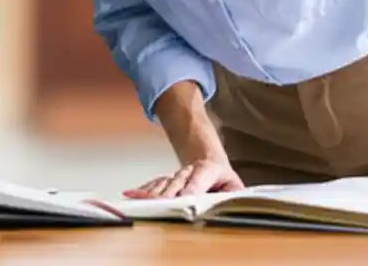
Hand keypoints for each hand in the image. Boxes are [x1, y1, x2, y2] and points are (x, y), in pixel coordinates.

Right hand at [122, 158, 244, 198]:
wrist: (209, 161)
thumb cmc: (222, 179)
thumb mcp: (235, 185)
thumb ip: (235, 195)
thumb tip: (233, 205)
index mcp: (207, 170)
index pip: (197, 181)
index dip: (189, 190)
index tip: (182, 199)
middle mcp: (188, 171)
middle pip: (175, 184)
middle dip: (165, 195)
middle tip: (157, 204)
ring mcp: (176, 175)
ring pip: (162, 183)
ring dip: (150, 192)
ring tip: (136, 199)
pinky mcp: (167, 179)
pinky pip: (154, 184)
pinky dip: (142, 190)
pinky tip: (131, 194)